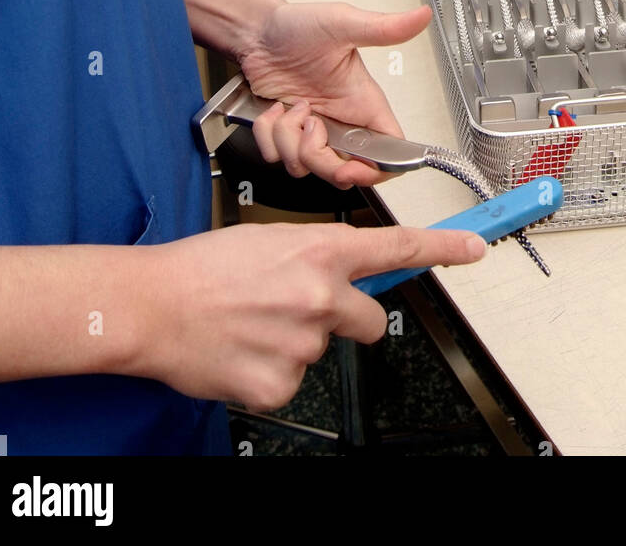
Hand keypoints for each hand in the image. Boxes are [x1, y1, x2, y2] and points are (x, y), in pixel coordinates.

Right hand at [134, 222, 485, 409]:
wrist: (152, 305)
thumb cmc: (202, 268)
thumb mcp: (268, 240)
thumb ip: (313, 257)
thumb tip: (336, 276)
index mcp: (320, 251)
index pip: (398, 247)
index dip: (443, 247)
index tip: (474, 247)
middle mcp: (321, 296)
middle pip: (369, 320)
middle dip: (347, 319)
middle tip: (300, 310)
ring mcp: (304, 344)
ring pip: (321, 350)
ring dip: (295, 341)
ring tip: (250, 324)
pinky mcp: (281, 384)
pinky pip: (293, 381)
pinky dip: (270, 370)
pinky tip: (242, 351)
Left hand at [236, 0, 432, 187]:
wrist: (256, 30)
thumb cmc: (298, 25)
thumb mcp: (343, 23)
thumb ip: (384, 28)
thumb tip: (422, 16)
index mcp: (363, 103)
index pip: (389, 152)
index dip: (375, 170)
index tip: (349, 167)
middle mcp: (341, 121)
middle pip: (344, 171)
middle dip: (320, 158)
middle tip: (309, 126)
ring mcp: (311, 130)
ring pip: (305, 167)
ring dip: (289, 140)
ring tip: (289, 107)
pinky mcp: (286, 134)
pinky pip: (277, 157)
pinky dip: (268, 137)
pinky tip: (272, 110)